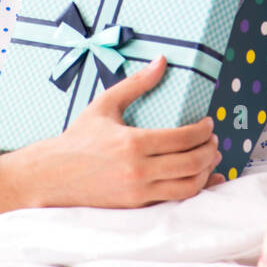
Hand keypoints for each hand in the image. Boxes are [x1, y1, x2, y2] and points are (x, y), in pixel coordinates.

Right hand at [23, 54, 223, 208]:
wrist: (52, 175)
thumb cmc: (79, 138)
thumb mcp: (105, 105)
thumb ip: (136, 83)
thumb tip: (162, 61)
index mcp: (132, 143)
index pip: (182, 138)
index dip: (203, 131)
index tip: (208, 123)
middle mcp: (138, 170)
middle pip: (191, 162)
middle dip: (209, 150)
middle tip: (214, 140)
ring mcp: (138, 191)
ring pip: (188, 185)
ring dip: (206, 171)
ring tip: (210, 158)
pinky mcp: (136, 205)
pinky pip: (175, 200)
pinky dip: (194, 190)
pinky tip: (203, 180)